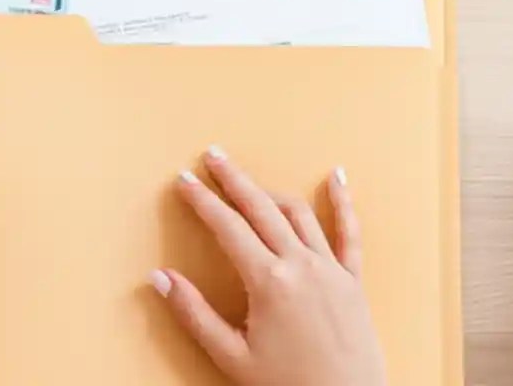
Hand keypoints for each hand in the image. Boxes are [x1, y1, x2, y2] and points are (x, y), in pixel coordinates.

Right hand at [150, 147, 385, 385]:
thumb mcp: (232, 356)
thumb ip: (194, 314)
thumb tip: (159, 278)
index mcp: (269, 282)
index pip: (227, 227)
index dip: (202, 201)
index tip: (184, 181)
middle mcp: (301, 265)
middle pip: (260, 208)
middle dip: (233, 178)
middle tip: (212, 156)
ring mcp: (331, 269)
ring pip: (298, 213)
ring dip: (270, 190)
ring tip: (248, 179)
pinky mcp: (352, 280)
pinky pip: (349, 232)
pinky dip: (342, 201)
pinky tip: (336, 177)